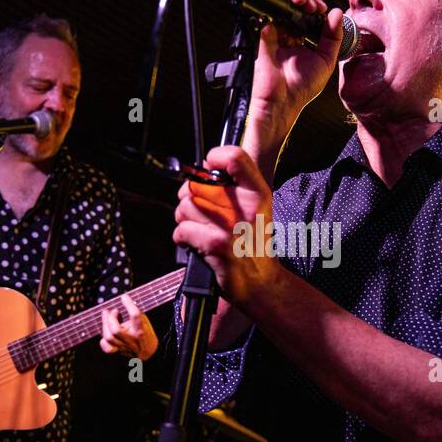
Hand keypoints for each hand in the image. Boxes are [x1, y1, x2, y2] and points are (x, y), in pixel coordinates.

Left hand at [100, 293, 158, 358]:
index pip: (135, 315)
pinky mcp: (118, 351)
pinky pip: (106, 347)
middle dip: (111, 317)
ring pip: (109, 337)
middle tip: (114, 311)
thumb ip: (135, 314)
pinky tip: (106, 331)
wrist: (148, 353)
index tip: (124, 297)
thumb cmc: (146, 335)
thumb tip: (125, 303)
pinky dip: (103, 339)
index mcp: (140, 331)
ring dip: (105, 324)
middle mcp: (131, 340)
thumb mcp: (145, 323)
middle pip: (115, 329)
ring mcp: (123, 346)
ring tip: (107, 316)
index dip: (128, 304)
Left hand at [173, 145, 281, 309]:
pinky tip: (195, 244)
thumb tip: (200, 170)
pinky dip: (182, 238)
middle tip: (200, 212)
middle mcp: (246, 206)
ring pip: (185, 207)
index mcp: (257, 193)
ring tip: (199, 230)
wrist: (259, 283)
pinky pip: (182, 229)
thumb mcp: (253, 208)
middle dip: (190, 198)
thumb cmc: (251, 243)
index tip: (208, 171)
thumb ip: (232, 186)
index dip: (214, 160)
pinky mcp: (217, 245)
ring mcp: (231, 226)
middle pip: (197, 185)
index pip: (234, 158)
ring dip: (185, 219)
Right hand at [245, 0, 345, 161]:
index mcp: (304, 38)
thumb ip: (333, 37)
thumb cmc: (303, 86)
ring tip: (302, 0)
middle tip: (313, 5)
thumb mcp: (327, 60)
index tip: (322, 9)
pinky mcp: (263, 33)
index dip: (317, 3)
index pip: (310, 11)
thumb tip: (336, 12)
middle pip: (296, 1)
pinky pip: (266, 9)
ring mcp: (275, 31)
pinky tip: (290, 2)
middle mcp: (289, 32)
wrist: (282, 100)